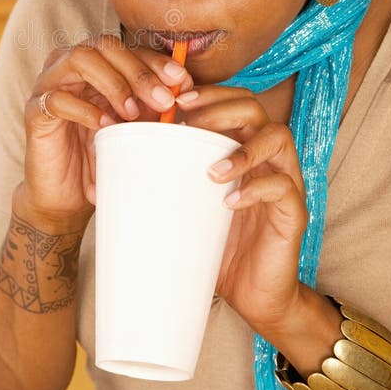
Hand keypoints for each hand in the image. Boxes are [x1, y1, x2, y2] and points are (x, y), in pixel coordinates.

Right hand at [17, 35, 193, 224]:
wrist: (67, 197)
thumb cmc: (101, 156)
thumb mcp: (134, 128)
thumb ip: (152, 108)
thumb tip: (185, 93)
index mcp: (96, 65)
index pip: (127, 48)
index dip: (156, 60)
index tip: (182, 81)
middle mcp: (70, 66)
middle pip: (104, 45)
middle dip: (139, 70)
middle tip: (163, 100)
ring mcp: (48, 85)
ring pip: (80, 58)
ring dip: (113, 82)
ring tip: (132, 113)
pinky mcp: (35, 111)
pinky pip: (57, 98)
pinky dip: (85, 110)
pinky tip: (104, 126)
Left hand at [176, 85, 307, 338]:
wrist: (255, 296)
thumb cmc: (218, 247)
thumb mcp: (185, 211)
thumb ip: (154, 190)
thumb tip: (96, 185)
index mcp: (241, 148)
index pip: (233, 101)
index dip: (210, 93)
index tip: (178, 101)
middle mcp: (267, 157)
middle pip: (256, 108)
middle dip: (222, 108)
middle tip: (191, 124)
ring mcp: (285, 181)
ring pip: (278, 138)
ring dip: (243, 148)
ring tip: (211, 169)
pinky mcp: (294, 212)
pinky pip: (283, 187)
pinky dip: (256, 189)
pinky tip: (229, 202)